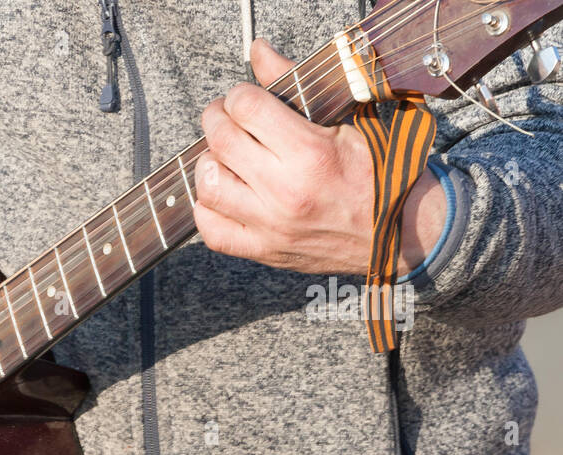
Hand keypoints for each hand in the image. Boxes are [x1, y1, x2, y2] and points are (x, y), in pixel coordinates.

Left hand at [194, 38, 446, 275]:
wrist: (399, 230)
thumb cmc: (378, 172)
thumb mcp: (347, 121)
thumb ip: (295, 86)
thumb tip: (258, 52)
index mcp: (310, 153)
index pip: (246, 108)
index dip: (238, 95)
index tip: (243, 98)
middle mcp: (285, 191)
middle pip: (220, 142)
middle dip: (216, 119)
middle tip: (225, 117)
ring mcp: (271, 225)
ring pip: (208, 187)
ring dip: (208, 163)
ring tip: (223, 156)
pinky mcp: (263, 250)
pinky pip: (211, 231)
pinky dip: (206, 209)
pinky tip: (222, 193)